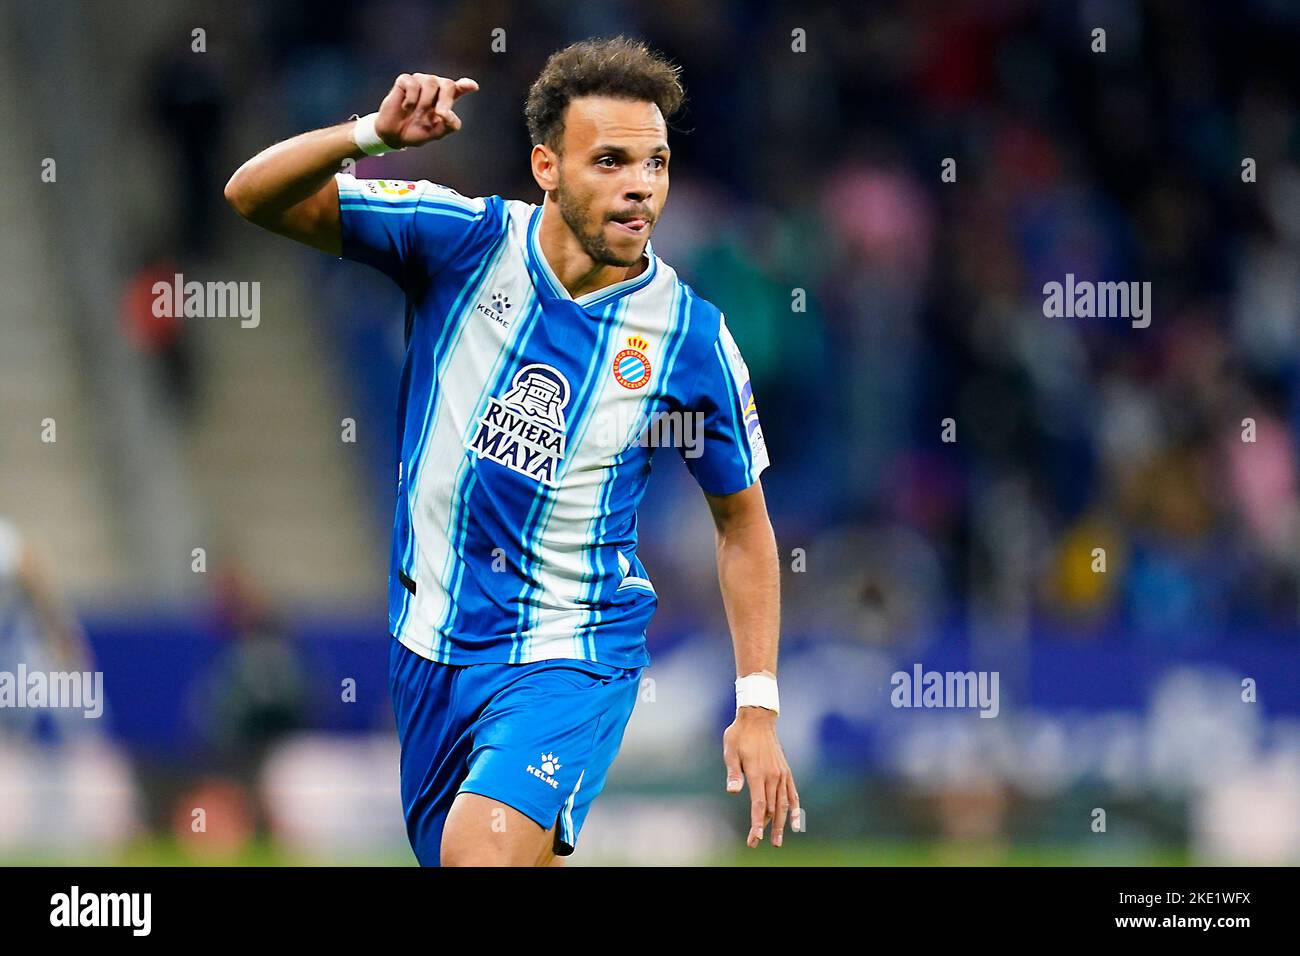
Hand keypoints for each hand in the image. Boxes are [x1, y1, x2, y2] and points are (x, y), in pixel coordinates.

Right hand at [374, 73, 478, 147]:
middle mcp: (435, 86)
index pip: (459, 88)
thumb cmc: (417, 131)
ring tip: (417, 113)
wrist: (395, 134)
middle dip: (445, 101)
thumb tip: (447, 115)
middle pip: (447, 84)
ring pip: (430, 83)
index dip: (466, 85)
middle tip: (439, 115)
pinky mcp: (405, 80)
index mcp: (446, 98)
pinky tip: (406, 108)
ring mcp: (420, 81)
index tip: (473, 87)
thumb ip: (448, 125)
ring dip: (425, 103)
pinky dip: (411, 99)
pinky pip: (413, 84)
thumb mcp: (436, 133)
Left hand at [723, 707, 800, 847]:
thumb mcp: (730, 750)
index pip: (759, 805)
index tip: (755, 838)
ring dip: (780, 824)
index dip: (757, 823)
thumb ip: (733, 772)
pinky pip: (793, 794)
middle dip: (764, 828)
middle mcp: (772, 776)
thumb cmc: (740, 735)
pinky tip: (795, 824)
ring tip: (777, 841)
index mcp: (757, 773)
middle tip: (756, 843)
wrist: (758, 719)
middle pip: (771, 809)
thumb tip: (733, 791)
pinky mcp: (786, 772)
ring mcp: (781, 774)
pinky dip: (794, 810)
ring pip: (782, 805)